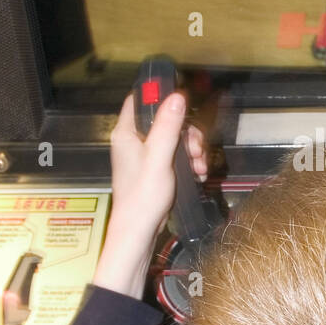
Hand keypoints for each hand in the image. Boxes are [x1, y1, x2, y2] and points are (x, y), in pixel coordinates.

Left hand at [94, 92, 205, 298]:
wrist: (139, 230)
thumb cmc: (142, 196)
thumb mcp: (159, 157)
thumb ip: (168, 126)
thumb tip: (176, 97)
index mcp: (126, 132)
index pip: (139, 98)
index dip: (159, 95)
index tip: (182, 100)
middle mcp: (133, 140)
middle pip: (165, 119)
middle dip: (187, 131)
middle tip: (196, 148)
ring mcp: (144, 154)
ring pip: (175, 137)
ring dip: (192, 148)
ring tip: (199, 166)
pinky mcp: (155, 168)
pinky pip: (176, 154)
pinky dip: (189, 161)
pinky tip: (198, 173)